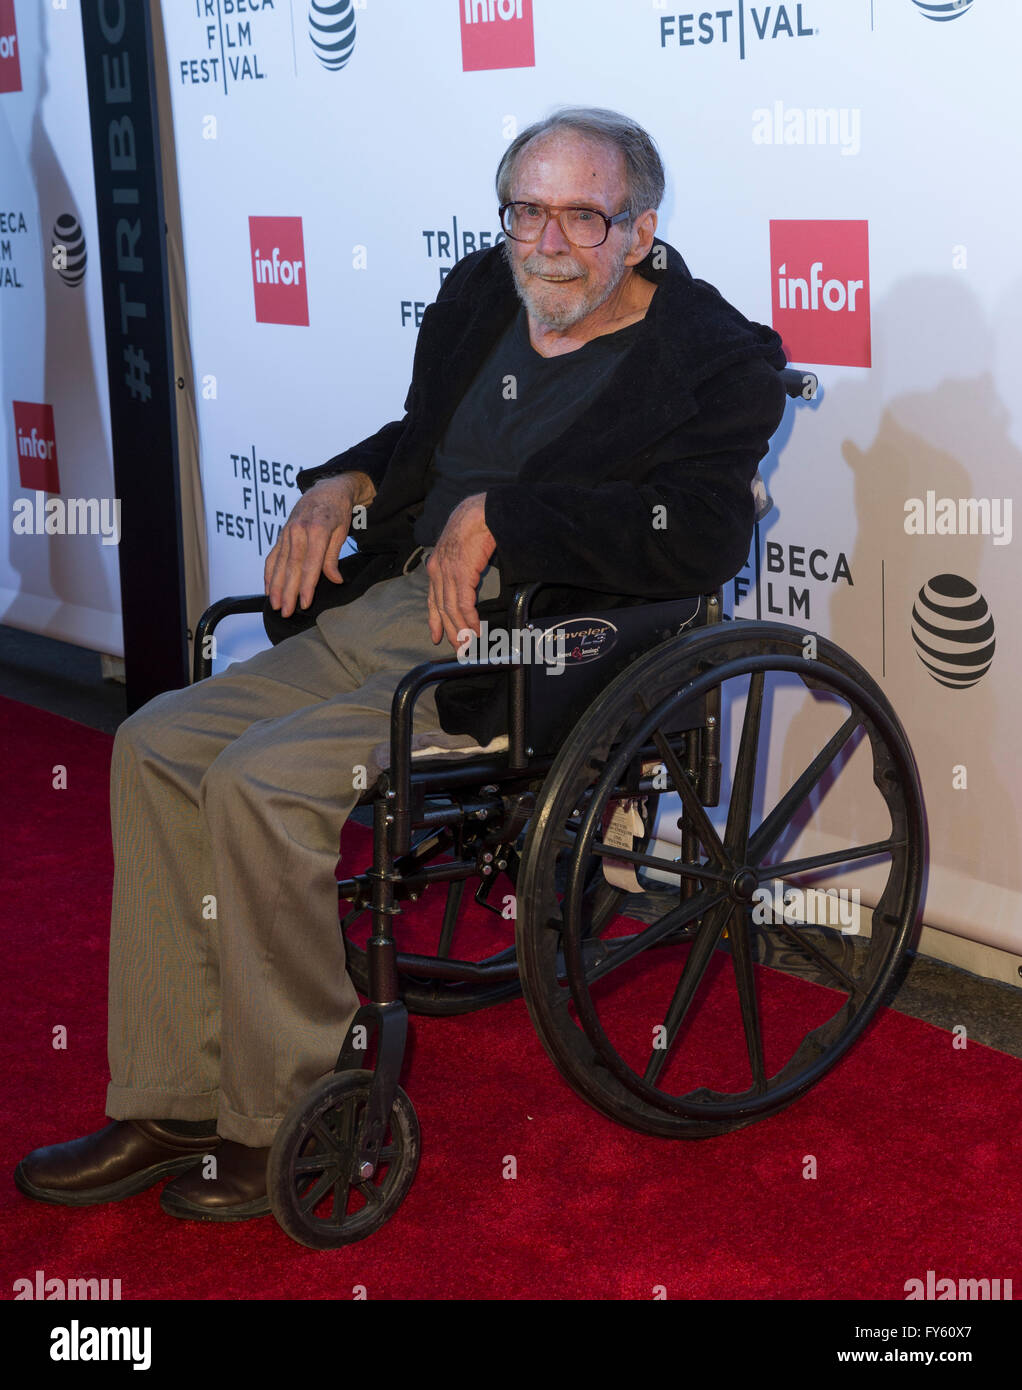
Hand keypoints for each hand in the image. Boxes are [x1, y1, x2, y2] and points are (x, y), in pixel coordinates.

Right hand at [264, 472, 373, 617]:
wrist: (325, 490)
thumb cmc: (336, 511)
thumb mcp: (342, 532)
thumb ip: (333, 557)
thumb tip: (334, 579)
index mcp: (317, 530)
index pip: (310, 564)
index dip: (307, 586)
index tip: (305, 603)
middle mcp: (298, 531)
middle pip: (291, 567)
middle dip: (288, 592)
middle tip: (286, 611)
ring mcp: (287, 533)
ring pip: (279, 564)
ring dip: (275, 587)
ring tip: (275, 605)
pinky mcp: (281, 535)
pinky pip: (272, 556)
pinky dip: (269, 574)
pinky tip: (268, 589)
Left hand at [426, 493, 496, 644]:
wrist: (481, 512)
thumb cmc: (474, 527)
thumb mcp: (460, 550)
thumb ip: (460, 567)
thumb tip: (467, 582)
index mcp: (435, 566)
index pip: (432, 599)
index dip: (434, 620)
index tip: (436, 636)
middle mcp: (437, 571)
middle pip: (441, 609)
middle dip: (450, 631)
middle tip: (458, 648)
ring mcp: (447, 573)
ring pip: (451, 610)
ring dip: (461, 629)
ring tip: (469, 643)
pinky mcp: (461, 573)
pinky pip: (464, 603)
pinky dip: (470, 619)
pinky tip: (475, 629)